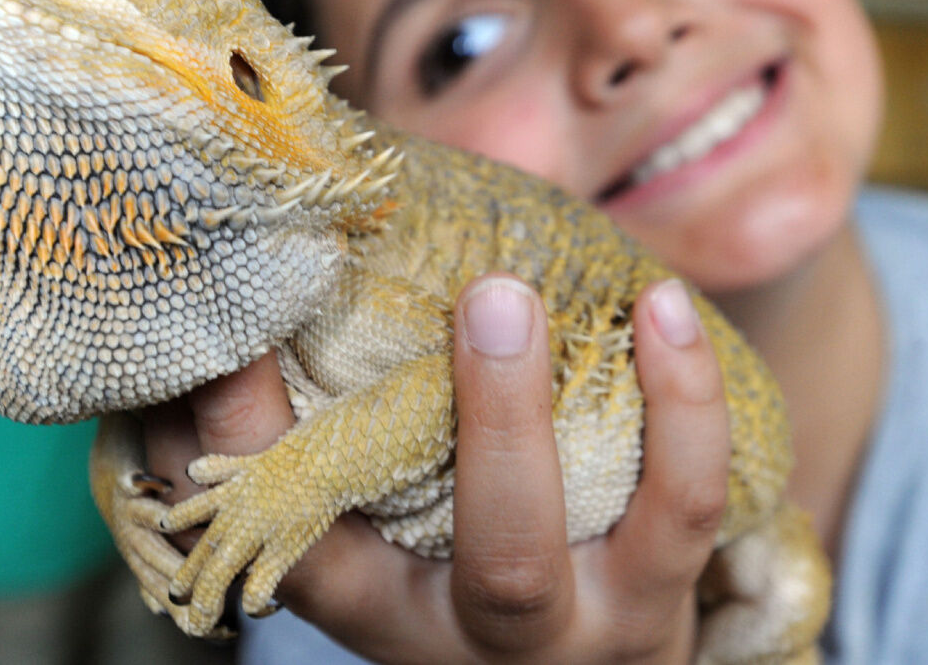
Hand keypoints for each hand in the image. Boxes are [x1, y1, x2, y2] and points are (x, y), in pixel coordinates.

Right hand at [147, 274, 729, 663]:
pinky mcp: (669, 595)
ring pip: (647, 539)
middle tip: (494, 297)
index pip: (297, 532)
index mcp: (374, 606)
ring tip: (647, 301)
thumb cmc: (426, 563)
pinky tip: (668, 310)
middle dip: (505, 422)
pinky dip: (697, 406)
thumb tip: (224, 329)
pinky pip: (702, 507)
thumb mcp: (348, 528)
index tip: (247, 326)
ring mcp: (599, 624)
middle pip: (505, 554)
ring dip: (660, 410)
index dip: (253, 432)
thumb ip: (286, 440)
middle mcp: (486, 635)